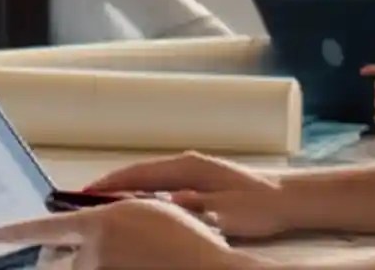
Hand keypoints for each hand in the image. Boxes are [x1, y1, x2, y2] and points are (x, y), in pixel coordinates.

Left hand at [0, 199, 258, 269]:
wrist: (206, 269)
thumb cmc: (186, 241)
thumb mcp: (149, 210)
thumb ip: (115, 214)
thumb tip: (93, 223)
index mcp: (101, 223)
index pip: (45, 227)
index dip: (16, 231)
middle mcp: (93, 252)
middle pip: (58, 261)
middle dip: (65, 261)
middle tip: (97, 258)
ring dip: (91, 269)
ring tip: (129, 261)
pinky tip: (133, 265)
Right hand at [83, 151, 287, 238]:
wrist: (289, 199)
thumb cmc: (258, 206)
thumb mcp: (222, 211)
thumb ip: (191, 207)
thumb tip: (159, 203)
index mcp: (188, 167)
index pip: (138, 174)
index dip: (110, 183)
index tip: (84, 192)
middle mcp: (187, 163)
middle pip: (140, 175)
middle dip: (113, 187)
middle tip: (84, 202)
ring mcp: (195, 171)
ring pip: (151, 181)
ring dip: (129, 192)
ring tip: (105, 207)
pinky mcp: (203, 181)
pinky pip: (164, 187)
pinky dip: (146, 196)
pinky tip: (140, 210)